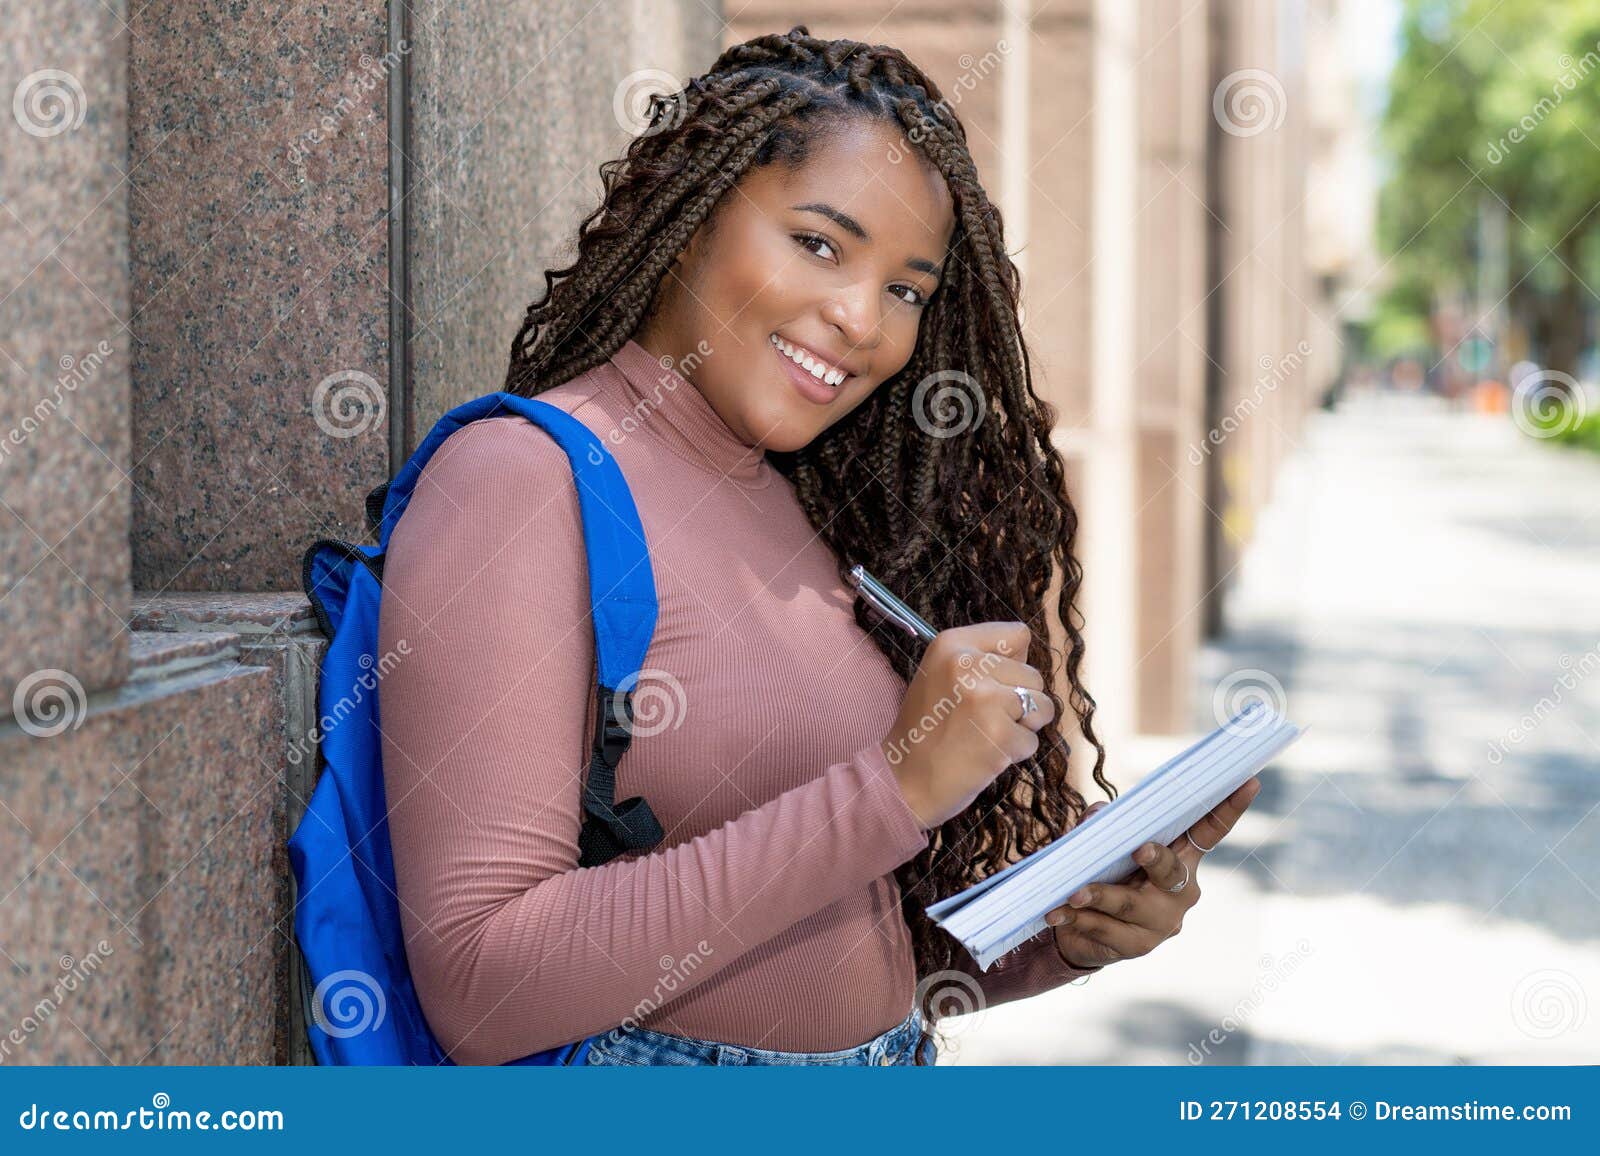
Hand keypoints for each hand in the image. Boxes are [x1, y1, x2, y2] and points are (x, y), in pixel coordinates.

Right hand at [881, 621, 1055, 828]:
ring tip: (986, 734)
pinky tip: (985, 754)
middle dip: (1019, 701)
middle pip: (1033, 675)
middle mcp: (968, 664)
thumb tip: (1028, 662)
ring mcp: (985, 698)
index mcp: (952, 643)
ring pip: (1041, 705)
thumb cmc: (927, 730)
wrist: (904, 779)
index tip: (991, 684)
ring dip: (1022, 726)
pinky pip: (1033, 740)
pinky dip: (1015, 752)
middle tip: (982, 719)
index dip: (1014, 663)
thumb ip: (981, 660)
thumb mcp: (941, 675)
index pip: (1017, 635)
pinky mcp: (999, 733)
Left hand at [1042, 777, 1260, 970]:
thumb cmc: (1103, 873)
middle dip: (1155, 859)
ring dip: (1098, 896)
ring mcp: (1163, 922)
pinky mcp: (1139, 946)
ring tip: (1073, 894)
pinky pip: (1107, 930)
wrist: (1081, 930)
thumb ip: (1102, 825)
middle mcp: (1181, 890)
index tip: (1250, 780)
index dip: (1230, 808)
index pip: (1210, 831)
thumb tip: (1097, 816)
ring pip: (1130, 904)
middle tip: (1139, 849)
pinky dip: (1077, 919)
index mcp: (1181, 857)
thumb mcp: (1103, 844)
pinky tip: (1056, 913)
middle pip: (1171, 871)